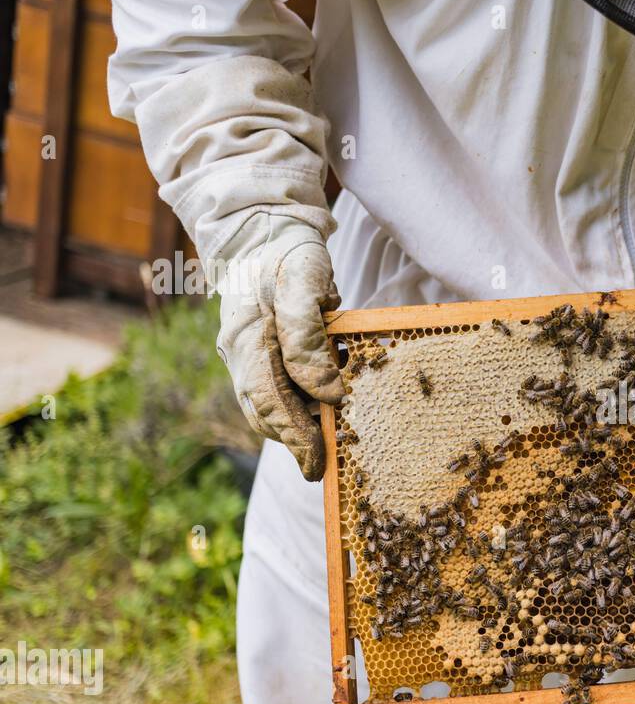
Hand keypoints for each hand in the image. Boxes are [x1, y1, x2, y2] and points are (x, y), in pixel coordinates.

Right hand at [211, 213, 342, 480]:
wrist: (264, 234)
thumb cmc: (287, 254)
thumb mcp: (303, 282)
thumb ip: (308, 335)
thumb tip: (325, 390)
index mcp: (246, 338)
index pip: (266, 398)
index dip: (293, 433)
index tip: (317, 459)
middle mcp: (239, 354)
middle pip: (263, 412)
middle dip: (293, 443)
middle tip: (322, 469)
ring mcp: (246, 357)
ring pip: (267, 406)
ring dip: (295, 430)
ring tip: (327, 449)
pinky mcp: (261, 357)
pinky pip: (275, 393)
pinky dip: (297, 410)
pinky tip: (323, 416)